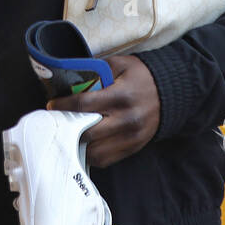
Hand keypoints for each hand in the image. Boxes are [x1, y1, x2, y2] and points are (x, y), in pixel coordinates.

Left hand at [45, 54, 160, 166]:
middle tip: (56, 122)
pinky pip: (106, 160)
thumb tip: (70, 78)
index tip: (52, 105)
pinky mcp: (133, 148)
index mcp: (121, 96)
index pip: (84, 105)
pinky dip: (91, 155)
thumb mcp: (120, 65)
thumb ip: (96, 71)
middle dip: (67, 128)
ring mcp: (131, 137)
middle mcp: (127, 120)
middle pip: (87, 132)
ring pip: (95, 152)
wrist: (172, 92)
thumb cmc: (141, 76)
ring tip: (68, 135)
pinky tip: (83, 144)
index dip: (63, 106)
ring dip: (78, 146)